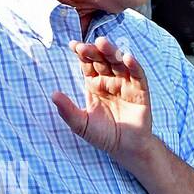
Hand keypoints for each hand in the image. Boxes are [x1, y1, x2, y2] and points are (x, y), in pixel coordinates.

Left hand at [51, 35, 152, 163]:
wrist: (125, 149)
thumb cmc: (103, 135)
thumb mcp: (81, 124)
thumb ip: (68, 110)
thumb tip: (53, 95)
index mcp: (94, 84)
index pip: (87, 64)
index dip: (82, 54)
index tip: (73, 45)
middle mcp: (110, 80)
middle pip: (102, 60)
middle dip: (95, 51)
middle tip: (86, 46)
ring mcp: (126, 84)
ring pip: (119, 63)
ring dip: (112, 52)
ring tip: (103, 44)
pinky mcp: (140, 90)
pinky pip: (138, 75)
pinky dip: (133, 65)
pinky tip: (127, 58)